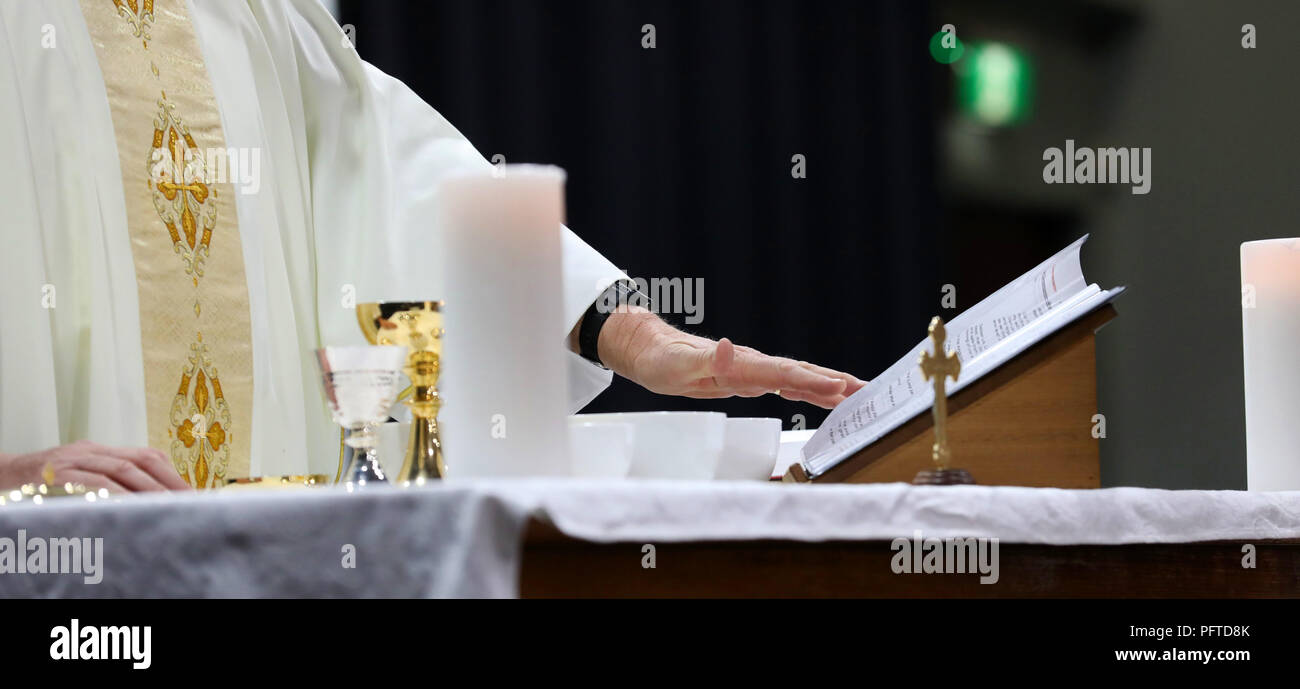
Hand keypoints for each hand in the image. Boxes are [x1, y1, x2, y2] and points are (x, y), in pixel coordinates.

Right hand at [0, 440, 191, 492]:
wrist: (4, 474)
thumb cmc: (45, 480)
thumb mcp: (81, 474)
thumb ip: (110, 481)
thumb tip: (148, 497)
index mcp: (101, 449)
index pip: (146, 455)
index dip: (172, 472)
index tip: (192, 492)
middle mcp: (91, 450)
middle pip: (140, 460)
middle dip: (167, 481)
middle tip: (187, 500)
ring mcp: (74, 460)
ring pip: (120, 469)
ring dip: (147, 489)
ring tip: (166, 504)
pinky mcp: (57, 473)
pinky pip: (91, 482)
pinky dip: (113, 493)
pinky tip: (129, 505)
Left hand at [594, 307, 865, 407]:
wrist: (650, 350)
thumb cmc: (662, 360)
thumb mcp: (679, 365)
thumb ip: (706, 359)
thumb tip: (729, 348)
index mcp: (740, 363)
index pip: (782, 373)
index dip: (811, 381)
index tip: (837, 387)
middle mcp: (751, 365)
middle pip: (800, 372)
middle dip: (834, 382)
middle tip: (867, 391)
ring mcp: (752, 371)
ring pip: (798, 378)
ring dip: (828, 387)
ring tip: (859, 395)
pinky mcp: (748, 379)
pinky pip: (786, 385)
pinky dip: (809, 391)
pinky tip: (825, 398)